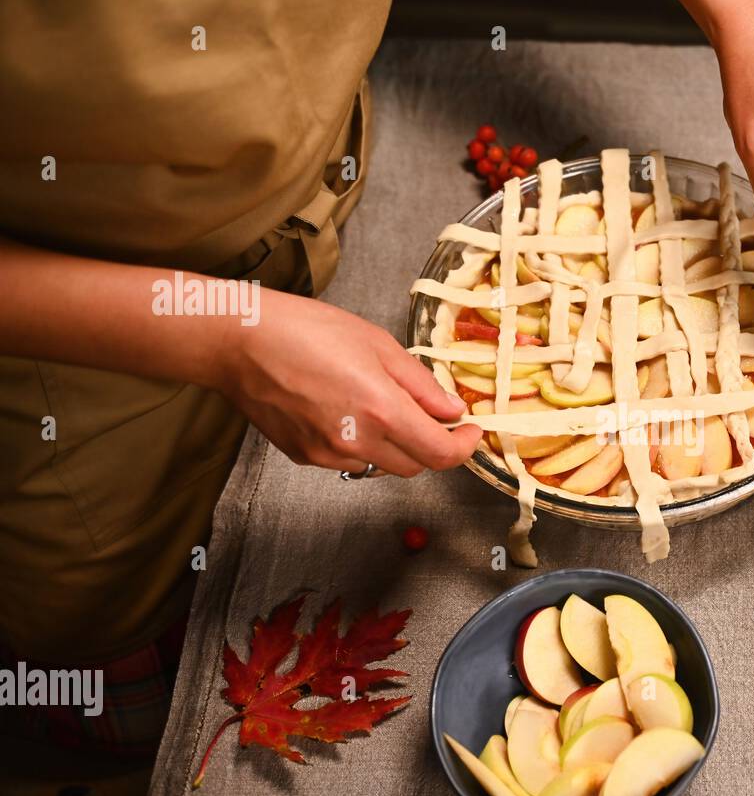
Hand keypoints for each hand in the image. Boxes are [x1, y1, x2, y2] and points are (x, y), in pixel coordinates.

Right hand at [217, 293, 481, 475]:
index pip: (440, 453)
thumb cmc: (305, 330)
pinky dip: (362, 443)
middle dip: (432, 444)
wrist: (239, 341)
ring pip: (382, 464)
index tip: (472, 431)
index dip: (464, 447)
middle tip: (432, 415)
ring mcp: (327, 454)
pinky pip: (349, 459)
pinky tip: (346, 410)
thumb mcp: (378, 344)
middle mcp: (356, 441)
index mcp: (381, 410)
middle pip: (416, 465)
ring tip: (380, 405)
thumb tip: (452, 410)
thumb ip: (421, 384)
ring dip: (396, 445)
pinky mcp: (305, 457)